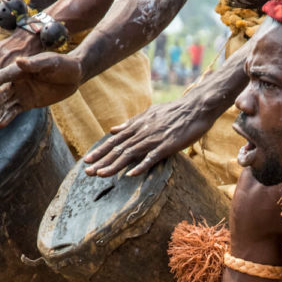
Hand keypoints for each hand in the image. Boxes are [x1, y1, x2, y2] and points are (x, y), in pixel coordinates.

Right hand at [0, 53, 83, 127]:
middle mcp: (15, 82)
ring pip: (3, 106)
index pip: (0, 78)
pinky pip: (14, 112)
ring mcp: (20, 93)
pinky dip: (6, 119)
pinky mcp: (27, 103)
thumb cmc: (62, 64)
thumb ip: (34, 64)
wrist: (73, 74)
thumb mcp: (50, 62)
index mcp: (17, 70)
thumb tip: (18, 61)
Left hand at [83, 96, 217, 176]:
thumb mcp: (149, 114)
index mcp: (137, 126)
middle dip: (101, 160)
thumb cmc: (174, 112)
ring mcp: (154, 139)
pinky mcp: (167, 145)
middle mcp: (142, 132)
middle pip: (118, 148)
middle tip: (86, 172)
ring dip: (114, 165)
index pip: (114, 140)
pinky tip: (131, 175)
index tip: (86, 160)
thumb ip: (130, 123)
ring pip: (130, 153)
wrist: (196, 107)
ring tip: (100, 174)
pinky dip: (141, 166)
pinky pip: (152, 157)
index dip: (99, 151)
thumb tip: (113, 129)